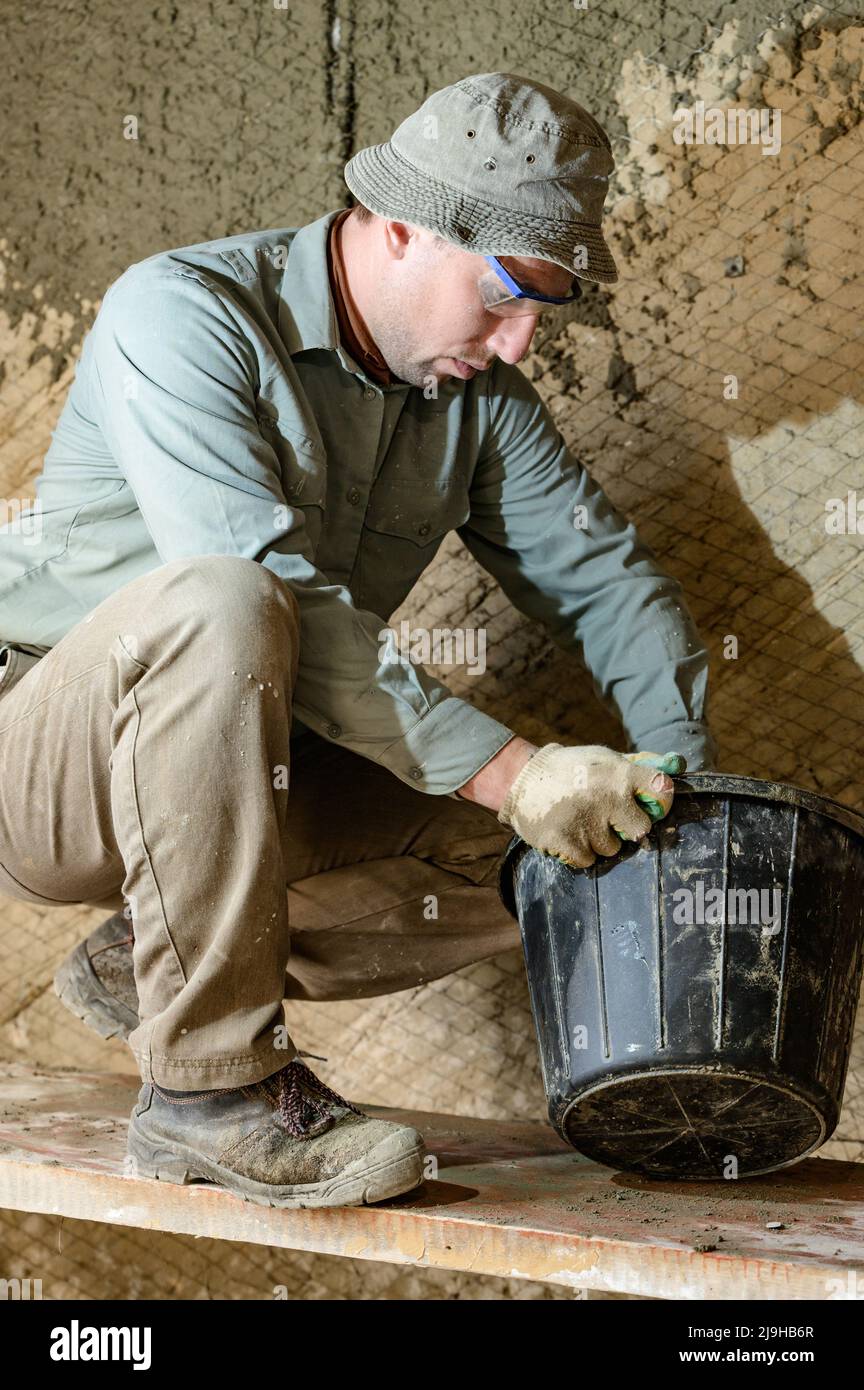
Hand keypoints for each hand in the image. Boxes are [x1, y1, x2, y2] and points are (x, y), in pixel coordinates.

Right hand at [497, 743, 685, 869]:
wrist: (522, 780)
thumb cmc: (572, 769)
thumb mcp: (604, 758)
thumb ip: (640, 765)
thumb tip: (678, 764)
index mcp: (620, 773)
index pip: (662, 790)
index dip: (660, 802)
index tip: (649, 805)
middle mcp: (607, 797)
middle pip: (640, 830)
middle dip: (626, 827)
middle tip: (606, 816)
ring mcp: (586, 821)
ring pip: (612, 848)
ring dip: (599, 840)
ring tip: (580, 821)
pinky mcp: (565, 842)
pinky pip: (588, 860)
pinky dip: (579, 852)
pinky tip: (568, 832)